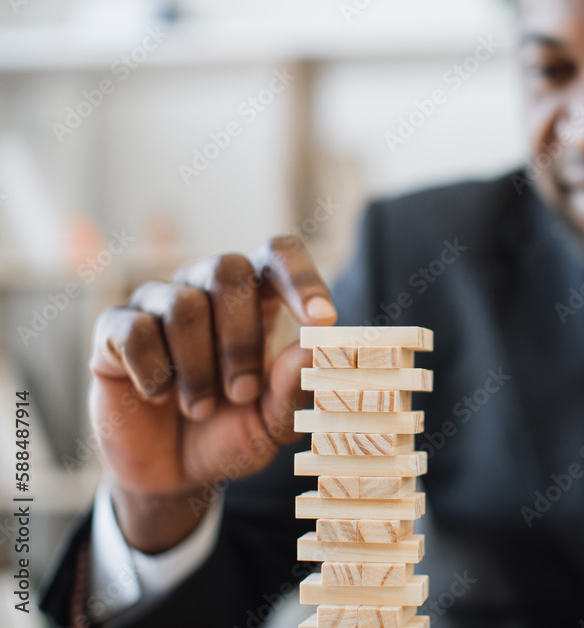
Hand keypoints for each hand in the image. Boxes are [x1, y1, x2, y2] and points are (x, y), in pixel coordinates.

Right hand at [89, 237, 335, 552]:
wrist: (174, 474)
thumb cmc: (233, 434)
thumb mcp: (273, 423)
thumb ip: (293, 389)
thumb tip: (311, 349)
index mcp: (256, 299)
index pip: (278, 254)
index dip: (302, 277)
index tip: (323, 320)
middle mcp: (207, 288)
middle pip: (229, 270)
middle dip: (242, 340)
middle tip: (243, 394)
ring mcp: (158, 304)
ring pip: (184, 305)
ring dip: (199, 369)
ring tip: (202, 409)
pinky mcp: (114, 329)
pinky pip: (135, 330)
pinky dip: (154, 372)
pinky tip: (159, 397)